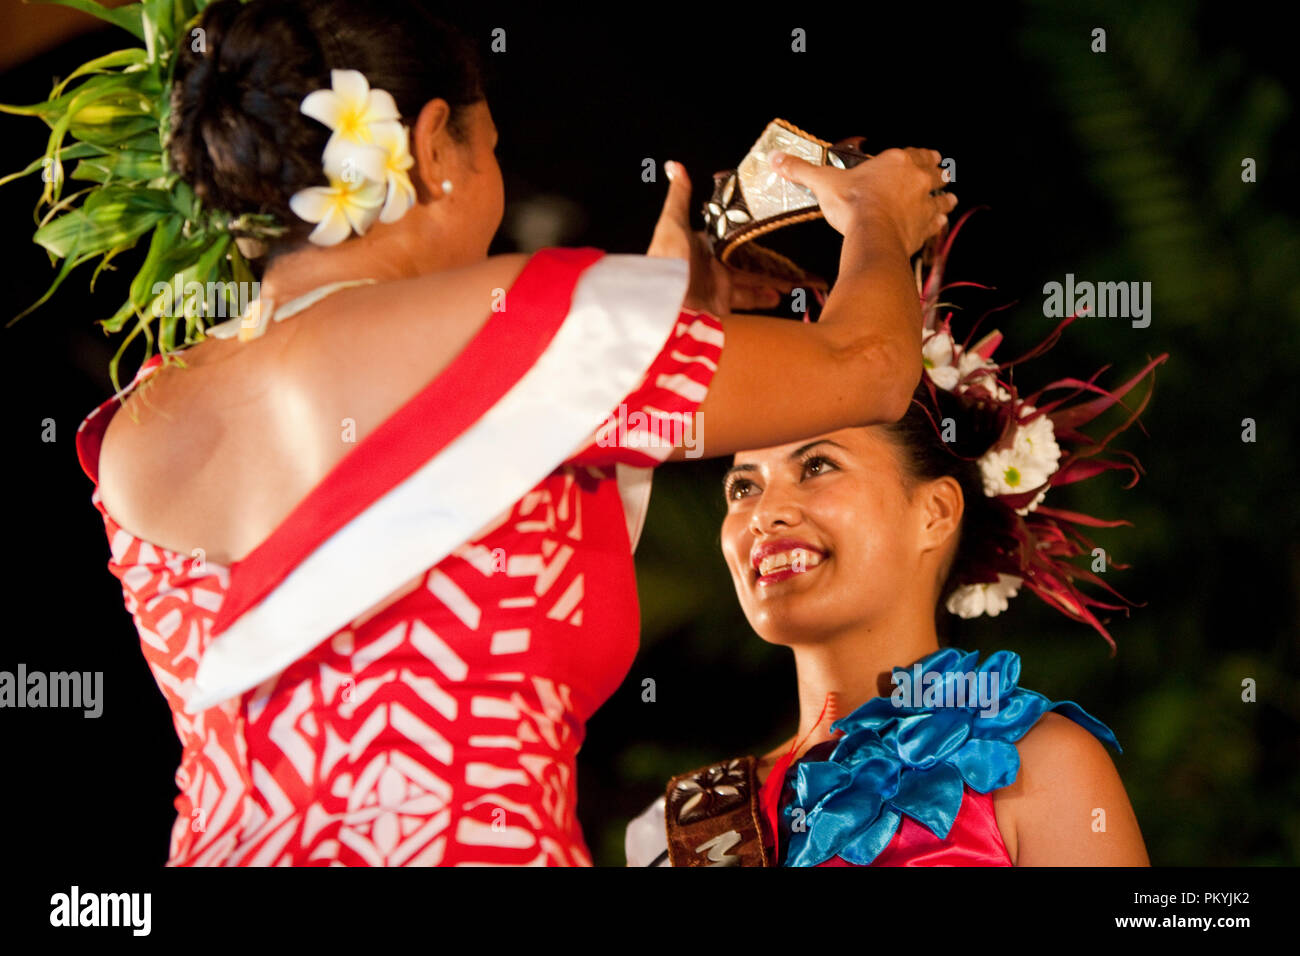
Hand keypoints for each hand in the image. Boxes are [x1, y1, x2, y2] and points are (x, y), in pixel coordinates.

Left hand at [647, 160, 795, 314]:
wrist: (664, 301)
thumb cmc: (667, 260)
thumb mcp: (672, 223)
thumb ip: (679, 197)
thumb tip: (674, 166)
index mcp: (701, 246)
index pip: (731, 238)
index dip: (749, 236)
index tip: (770, 231)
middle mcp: (711, 267)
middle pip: (745, 262)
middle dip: (767, 262)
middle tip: (790, 260)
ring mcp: (717, 287)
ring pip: (750, 281)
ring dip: (770, 281)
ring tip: (791, 280)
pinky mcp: (722, 305)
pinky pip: (747, 301)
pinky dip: (763, 299)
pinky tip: (778, 297)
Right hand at [769, 147, 956, 256]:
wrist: (871, 234)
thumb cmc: (851, 205)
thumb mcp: (823, 183)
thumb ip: (801, 170)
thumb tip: (775, 159)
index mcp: (896, 161)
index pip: (914, 153)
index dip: (919, 155)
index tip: (923, 157)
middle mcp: (916, 178)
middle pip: (934, 171)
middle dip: (937, 173)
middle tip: (940, 174)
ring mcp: (924, 203)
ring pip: (943, 196)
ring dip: (945, 197)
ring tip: (948, 199)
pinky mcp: (926, 226)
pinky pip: (938, 221)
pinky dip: (939, 220)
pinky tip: (939, 221)